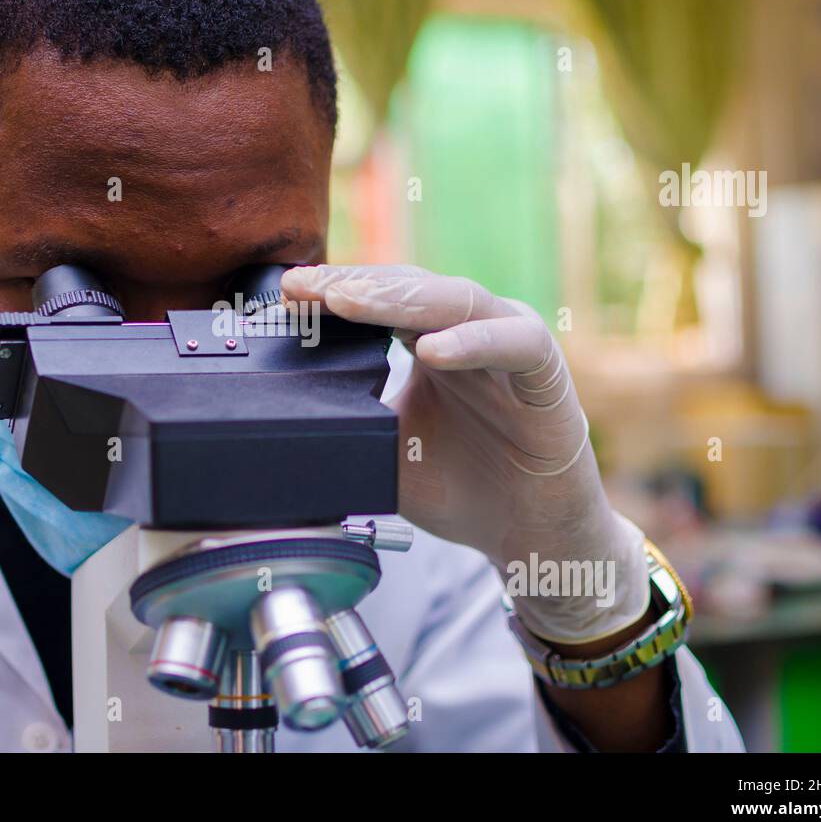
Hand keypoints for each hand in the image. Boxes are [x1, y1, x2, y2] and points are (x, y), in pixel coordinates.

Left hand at [281, 264, 648, 643]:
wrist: (526, 537)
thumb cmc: (460, 488)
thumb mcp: (385, 451)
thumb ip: (347, 422)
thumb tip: (273, 422)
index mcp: (430, 342)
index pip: (378, 300)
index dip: (333, 292)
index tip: (283, 293)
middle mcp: (470, 332)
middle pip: (409, 288)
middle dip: (353, 285)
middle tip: (304, 287)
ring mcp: (510, 346)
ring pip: (457, 301)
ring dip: (401, 300)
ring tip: (349, 302)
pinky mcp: (547, 375)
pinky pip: (514, 343)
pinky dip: (473, 341)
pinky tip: (432, 350)